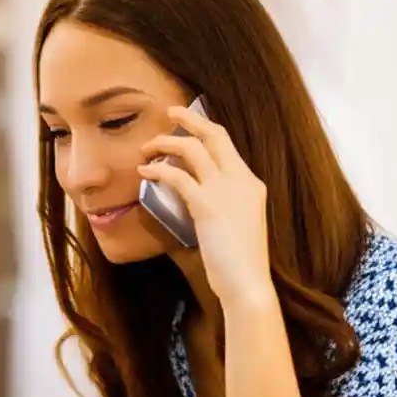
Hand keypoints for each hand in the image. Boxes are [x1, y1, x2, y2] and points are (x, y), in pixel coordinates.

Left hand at [139, 106, 274, 306]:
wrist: (248, 284)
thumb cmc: (240, 263)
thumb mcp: (237, 225)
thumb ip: (222, 206)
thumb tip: (194, 198)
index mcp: (251, 184)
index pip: (228, 145)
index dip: (206, 130)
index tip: (188, 124)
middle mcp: (241, 180)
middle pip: (215, 134)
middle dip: (190, 118)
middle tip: (169, 112)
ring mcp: (225, 191)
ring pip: (193, 149)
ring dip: (166, 142)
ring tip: (146, 147)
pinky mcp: (207, 206)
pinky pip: (178, 176)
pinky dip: (158, 170)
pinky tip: (144, 172)